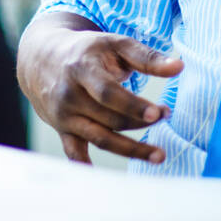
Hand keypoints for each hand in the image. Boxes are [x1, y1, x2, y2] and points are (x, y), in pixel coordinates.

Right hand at [17, 11, 182, 163]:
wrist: (42, 59)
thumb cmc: (87, 51)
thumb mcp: (114, 44)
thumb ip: (147, 56)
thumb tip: (179, 67)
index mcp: (82, 70)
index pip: (108, 93)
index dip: (133, 105)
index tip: (159, 113)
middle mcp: (70, 96)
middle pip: (108, 118)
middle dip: (139, 122)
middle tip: (166, 116)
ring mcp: (65, 116)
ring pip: (99, 138)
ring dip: (130, 149)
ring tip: (159, 155)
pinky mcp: (63, 130)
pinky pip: (73, 152)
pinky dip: (84, 165)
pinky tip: (101, 176)